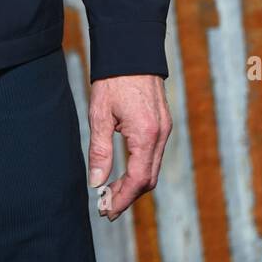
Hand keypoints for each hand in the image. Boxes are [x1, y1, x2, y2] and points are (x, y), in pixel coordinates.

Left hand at [88, 74, 171, 221]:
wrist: (131, 51)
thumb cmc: (113, 80)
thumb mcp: (100, 115)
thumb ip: (99, 151)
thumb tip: (96, 182)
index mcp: (146, 134)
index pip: (137, 179)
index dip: (122, 199)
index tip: (106, 211)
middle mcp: (161, 135)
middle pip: (148, 179)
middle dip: (127, 196)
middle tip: (105, 206)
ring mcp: (165, 130)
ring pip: (152, 169)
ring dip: (133, 184)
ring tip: (110, 193)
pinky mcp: (163, 124)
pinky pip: (154, 156)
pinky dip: (140, 169)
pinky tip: (123, 173)